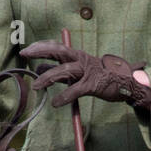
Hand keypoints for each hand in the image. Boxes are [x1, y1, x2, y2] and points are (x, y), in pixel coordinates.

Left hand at [20, 40, 150, 108]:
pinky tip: (55, 103)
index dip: (40, 47)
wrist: (125, 83)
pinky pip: (76, 90)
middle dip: (40, 51)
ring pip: (64, 71)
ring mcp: (87, 71)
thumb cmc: (99, 77)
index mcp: (77, 55)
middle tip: (25, 54)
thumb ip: (58, 71)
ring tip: (35, 86)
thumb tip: (38, 69)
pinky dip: (64, 97)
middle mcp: (81, 59)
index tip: (26, 51)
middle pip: (58, 51)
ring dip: (48, 78)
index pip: (55, 47)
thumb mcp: (76, 72)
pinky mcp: (93, 85)